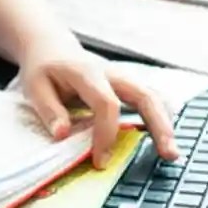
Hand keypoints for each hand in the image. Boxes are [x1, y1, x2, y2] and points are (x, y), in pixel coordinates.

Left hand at [17, 41, 180, 168]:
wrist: (51, 47)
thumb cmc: (44, 69)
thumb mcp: (35, 87)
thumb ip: (49, 110)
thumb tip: (62, 134)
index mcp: (87, 72)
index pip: (107, 103)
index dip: (107, 133)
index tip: (101, 161)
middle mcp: (112, 73)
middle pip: (144, 95)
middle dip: (159, 125)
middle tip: (168, 154)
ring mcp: (123, 78)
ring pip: (153, 96)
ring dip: (165, 123)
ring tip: (172, 152)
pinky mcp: (128, 86)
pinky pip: (151, 99)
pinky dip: (161, 117)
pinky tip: (165, 137)